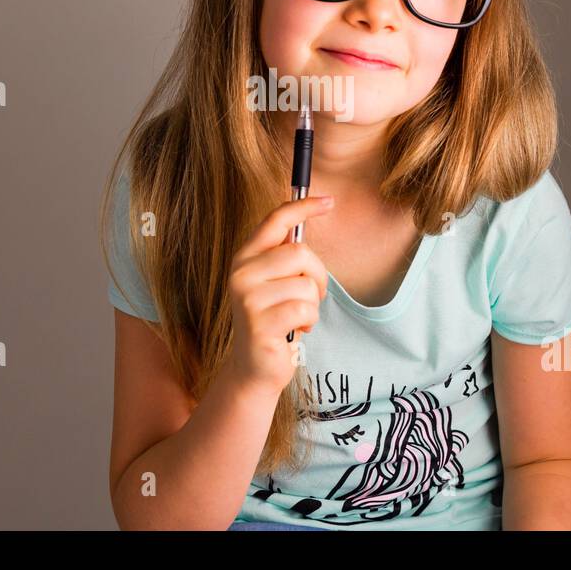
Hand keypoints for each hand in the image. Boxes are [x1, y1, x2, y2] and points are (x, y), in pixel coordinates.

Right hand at [223, 196, 332, 397]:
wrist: (254, 368)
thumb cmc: (274, 320)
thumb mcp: (275, 282)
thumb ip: (284, 254)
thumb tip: (309, 212)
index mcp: (245, 258)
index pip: (275, 220)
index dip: (303, 207)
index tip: (329, 201)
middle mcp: (241, 274)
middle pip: (300, 253)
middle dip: (318, 275)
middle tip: (311, 296)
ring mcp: (247, 299)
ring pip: (306, 284)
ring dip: (313, 304)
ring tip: (298, 317)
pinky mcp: (258, 324)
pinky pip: (304, 309)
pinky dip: (309, 321)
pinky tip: (296, 331)